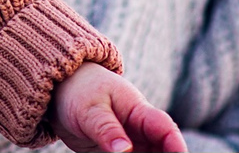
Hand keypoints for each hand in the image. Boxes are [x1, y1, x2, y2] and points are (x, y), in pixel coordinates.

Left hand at [50, 63, 186, 152]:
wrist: (63, 91)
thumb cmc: (79, 90)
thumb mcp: (89, 108)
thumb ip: (106, 128)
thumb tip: (125, 150)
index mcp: (138, 111)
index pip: (164, 128)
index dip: (176, 145)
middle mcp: (139, 130)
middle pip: (161, 150)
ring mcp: (129, 143)